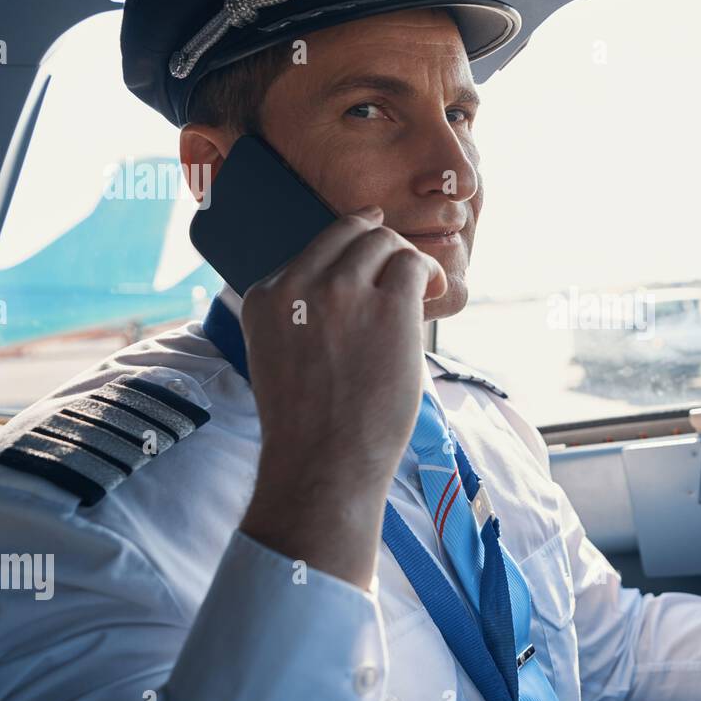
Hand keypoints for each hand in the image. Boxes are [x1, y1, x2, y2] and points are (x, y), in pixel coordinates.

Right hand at [238, 205, 446, 586]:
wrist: (323, 465)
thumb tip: (344, 286)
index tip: (369, 256)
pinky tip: (435, 290)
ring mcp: (343, 292)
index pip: (314, 249)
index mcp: (265, 297)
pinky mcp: (388, 307)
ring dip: (406, 258)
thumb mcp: (278, 355)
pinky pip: (413, 265)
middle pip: (352, 235)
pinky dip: (430, 272)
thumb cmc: (309, 424)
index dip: (348, 251)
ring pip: (384, 242)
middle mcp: (299, 285)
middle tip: (400, 271)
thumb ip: (299, 316)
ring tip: (422, 284)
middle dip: (380, 247)